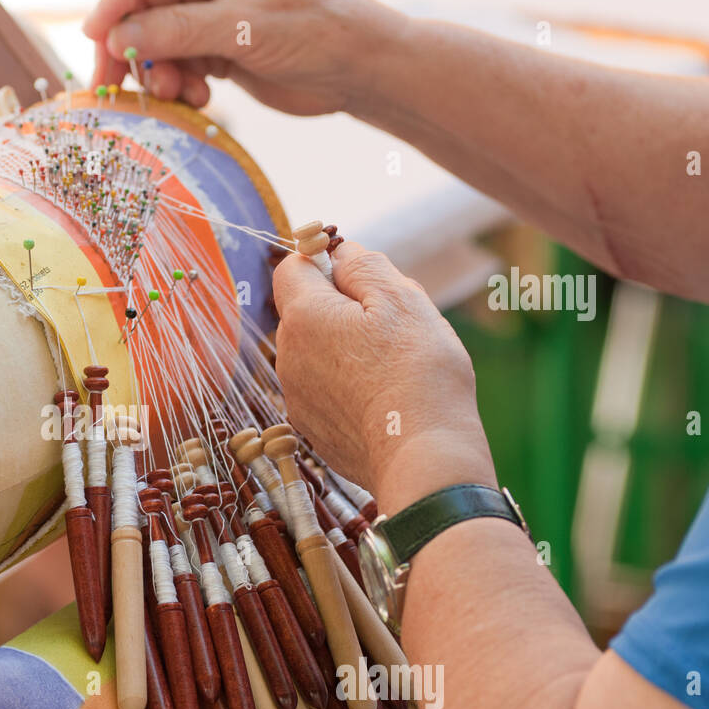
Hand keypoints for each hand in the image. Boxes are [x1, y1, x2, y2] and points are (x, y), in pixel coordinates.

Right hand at [82, 0, 403, 114]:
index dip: (115, 8)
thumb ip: (179, 29)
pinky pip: (181, 68)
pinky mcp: (221, 52)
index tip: (96, 40)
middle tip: (116, 90)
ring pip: (160, 47)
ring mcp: (213, 21)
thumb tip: (119, 36)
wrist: (361, 68)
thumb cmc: (315, 30)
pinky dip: (180, 88)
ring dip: (159, 75)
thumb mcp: (242, 27)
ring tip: (179, 96)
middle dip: (131, 51)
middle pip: (145, 15)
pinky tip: (199, 100)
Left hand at [272, 242, 496, 510]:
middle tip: (391, 324)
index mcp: (303, 318)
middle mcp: (287, 357)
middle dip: (341, 307)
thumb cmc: (417, 372)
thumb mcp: (402, 298)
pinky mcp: (311, 428)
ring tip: (393, 365)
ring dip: (346, 348)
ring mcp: (296, 396)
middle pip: (305, 312)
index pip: (291, 268)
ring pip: (316, 352)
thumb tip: (341, 252)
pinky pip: (324, 390)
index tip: (358, 273)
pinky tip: (383, 397)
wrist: (421, 456)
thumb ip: (364, 266)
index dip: (323, 261)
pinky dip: (347, 385)